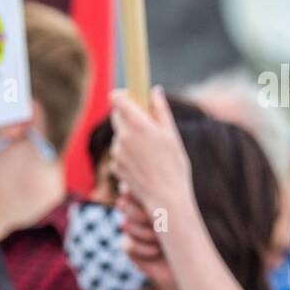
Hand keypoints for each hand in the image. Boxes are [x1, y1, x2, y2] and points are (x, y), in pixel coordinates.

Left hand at [108, 86, 193, 219]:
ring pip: (119, 135)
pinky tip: (144, 163)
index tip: (131, 96)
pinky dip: (128, 153)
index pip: (116, 98)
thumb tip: (154, 90)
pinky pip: (119, 152)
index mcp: (138, 125)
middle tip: (147, 124)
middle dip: (128, 115)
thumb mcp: (172, 135)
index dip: (122, 94)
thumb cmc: (174, 166)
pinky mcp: (115, 166)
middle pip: (116, 115)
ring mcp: (117, 153)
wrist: (166, 199)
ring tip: (151, 150)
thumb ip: (160, 110)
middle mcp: (123, 137)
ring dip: (130, 136)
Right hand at [116, 192, 179, 289]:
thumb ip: (162, 200)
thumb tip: (149, 189)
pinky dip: (142, 248)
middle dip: (140, 214)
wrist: (188, 263)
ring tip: (161, 238)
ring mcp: (131, 229)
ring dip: (145, 233)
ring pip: (126, 224)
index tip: (151, 202)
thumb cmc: (189, 234)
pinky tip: (156, 251)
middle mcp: (136, 212)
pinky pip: (127, 244)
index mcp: (147, 198)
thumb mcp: (177, 213)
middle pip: (124, 204)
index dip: (134, 192)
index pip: (130, 187)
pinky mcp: (129, 247)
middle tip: (158, 221)